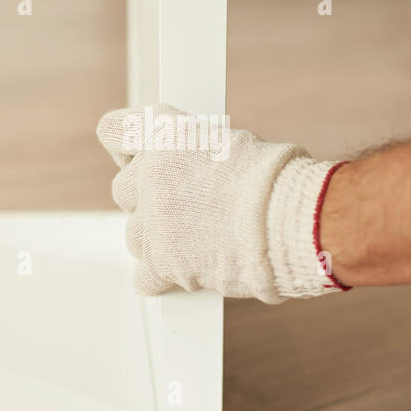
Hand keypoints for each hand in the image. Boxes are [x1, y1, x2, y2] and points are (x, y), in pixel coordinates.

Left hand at [96, 104, 346, 302]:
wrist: (295, 223)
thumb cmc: (280, 183)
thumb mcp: (235, 145)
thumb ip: (196, 155)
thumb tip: (195, 169)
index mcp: (168, 134)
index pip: (116, 131)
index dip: (126, 148)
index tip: (135, 158)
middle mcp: (152, 174)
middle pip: (125, 192)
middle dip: (151, 201)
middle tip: (187, 208)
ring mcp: (153, 220)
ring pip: (135, 236)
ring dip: (160, 240)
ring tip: (201, 240)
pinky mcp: (162, 262)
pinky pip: (144, 277)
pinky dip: (163, 279)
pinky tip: (192, 270)